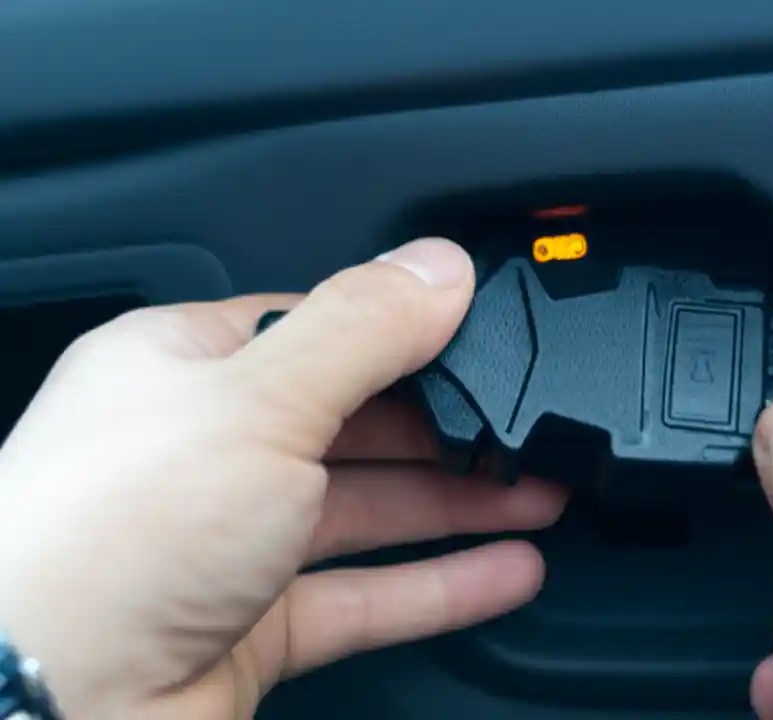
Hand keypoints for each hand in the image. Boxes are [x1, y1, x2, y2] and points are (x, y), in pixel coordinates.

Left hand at [0, 238, 567, 718]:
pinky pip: (366, 594)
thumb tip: (436, 266)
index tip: (481, 337)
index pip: (314, 328)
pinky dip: (439, 584)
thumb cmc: (99, 547)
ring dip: (457, 504)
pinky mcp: (250, 627)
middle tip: (526, 426)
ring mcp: (225, 546)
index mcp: (181, 369)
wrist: (40, 714)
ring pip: (365, 510)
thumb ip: (361, 330)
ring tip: (537, 494)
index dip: (403, 332)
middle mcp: (201, 453)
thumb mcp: (257, 402)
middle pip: (351, 422)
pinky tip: (501, 571)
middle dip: (447, 424)